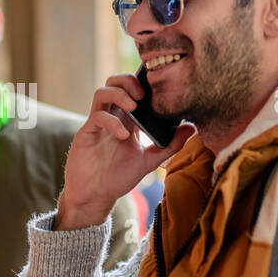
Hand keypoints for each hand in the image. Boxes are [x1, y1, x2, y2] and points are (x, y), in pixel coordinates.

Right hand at [56, 73, 191, 229]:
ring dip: (119, 94)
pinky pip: (97, 116)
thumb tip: (191, 128)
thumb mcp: (149, 161)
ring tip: (133, 106)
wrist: (96, 195)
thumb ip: (169, 146)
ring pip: (102, 93)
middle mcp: (111, 117)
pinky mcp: (86, 133)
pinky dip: (112, 121)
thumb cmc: (118, 177)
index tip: (158, 90)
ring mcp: (98, 124)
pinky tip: (124, 135)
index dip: (143, 84)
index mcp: (126, 120)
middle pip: (114, 83)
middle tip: (142, 94)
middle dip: (128, 81)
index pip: (132, 90)